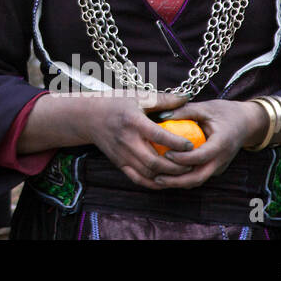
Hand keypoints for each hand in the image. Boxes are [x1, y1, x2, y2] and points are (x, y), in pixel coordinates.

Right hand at [73, 91, 196, 189]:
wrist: (88, 117)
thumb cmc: (115, 103)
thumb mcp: (137, 96)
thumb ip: (163, 99)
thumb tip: (187, 98)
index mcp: (133, 122)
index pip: (158, 136)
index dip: (177, 143)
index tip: (191, 145)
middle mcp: (127, 141)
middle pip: (154, 161)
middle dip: (177, 167)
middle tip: (192, 163)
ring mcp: (122, 155)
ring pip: (148, 173)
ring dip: (168, 177)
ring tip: (183, 172)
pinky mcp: (119, 163)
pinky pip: (138, 179)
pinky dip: (154, 183)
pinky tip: (166, 180)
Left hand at [152, 99, 267, 189]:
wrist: (246, 123)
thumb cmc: (224, 112)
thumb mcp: (205, 107)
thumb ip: (184, 111)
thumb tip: (159, 116)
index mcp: (221, 144)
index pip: (201, 157)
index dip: (182, 158)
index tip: (166, 154)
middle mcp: (221, 159)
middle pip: (199, 177)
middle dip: (177, 180)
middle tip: (156, 177)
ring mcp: (219, 166)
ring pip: (198, 180)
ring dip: (178, 183)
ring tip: (157, 180)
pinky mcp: (215, 169)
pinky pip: (198, 176)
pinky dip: (183, 178)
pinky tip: (167, 175)